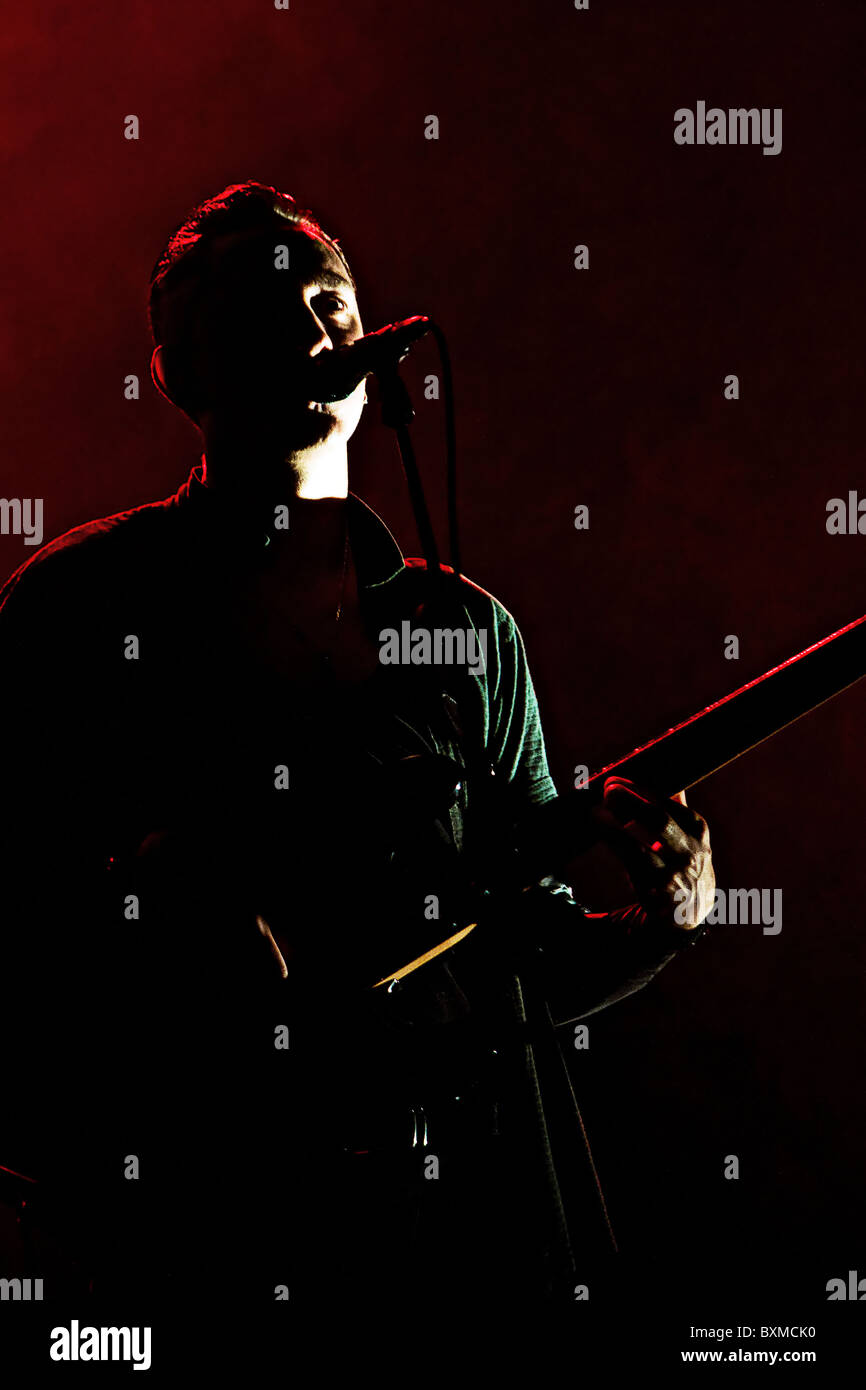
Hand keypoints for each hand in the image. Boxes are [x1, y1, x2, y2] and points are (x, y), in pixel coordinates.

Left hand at [592, 777, 714, 930]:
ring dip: (615, 827)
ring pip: (640, 846)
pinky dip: (614, 845)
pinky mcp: (656, 893)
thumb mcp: (691, 838)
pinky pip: (630, 866)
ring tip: (596, 812)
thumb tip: (673, 782)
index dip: (641, 790)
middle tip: (608, 790)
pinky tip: (602, 831)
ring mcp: (674, 874)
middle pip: (659, 820)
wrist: (688, 913)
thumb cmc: (681, 866)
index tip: (618, 781)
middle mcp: (690, 851)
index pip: (669, 803)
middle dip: (631, 802)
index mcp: (697, 830)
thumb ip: (679, 811)